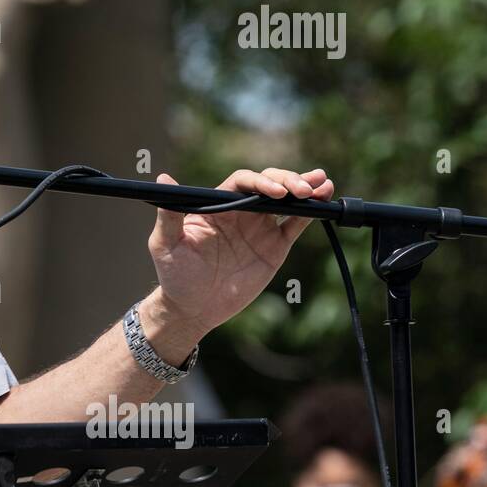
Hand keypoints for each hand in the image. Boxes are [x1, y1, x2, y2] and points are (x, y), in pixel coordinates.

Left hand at [147, 167, 334, 338]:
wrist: (193, 308)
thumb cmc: (174, 275)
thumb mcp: (165, 244)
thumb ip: (169, 214)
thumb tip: (163, 178)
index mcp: (216, 205)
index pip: (243, 183)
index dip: (261, 181)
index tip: (275, 192)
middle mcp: (239, 211)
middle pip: (269, 185)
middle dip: (289, 181)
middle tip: (306, 188)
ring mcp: (258, 228)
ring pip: (286, 201)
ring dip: (305, 189)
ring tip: (323, 186)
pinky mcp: (274, 246)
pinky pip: (295, 225)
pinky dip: (310, 214)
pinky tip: (323, 204)